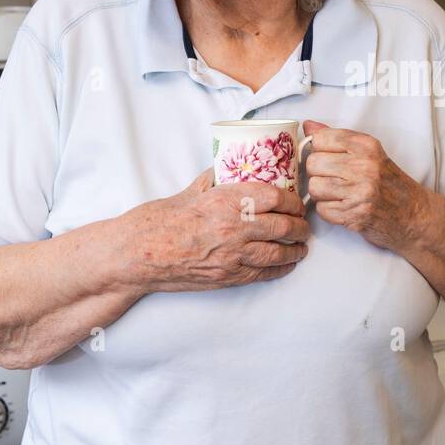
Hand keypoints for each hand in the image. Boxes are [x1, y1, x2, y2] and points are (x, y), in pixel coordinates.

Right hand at [125, 169, 309, 291]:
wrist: (140, 253)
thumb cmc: (161, 220)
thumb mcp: (192, 190)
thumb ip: (216, 180)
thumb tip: (233, 167)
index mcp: (226, 200)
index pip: (276, 197)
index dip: (293, 201)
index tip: (297, 203)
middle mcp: (234, 227)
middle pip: (283, 226)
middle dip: (300, 226)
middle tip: (304, 225)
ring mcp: (233, 255)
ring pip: (278, 253)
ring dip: (296, 249)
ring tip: (302, 246)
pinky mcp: (227, 277)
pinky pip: (263, 274)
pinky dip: (280, 269)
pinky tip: (287, 265)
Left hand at [303, 120, 433, 252]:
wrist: (413, 214)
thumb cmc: (389, 183)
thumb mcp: (369, 153)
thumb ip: (338, 138)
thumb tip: (308, 126)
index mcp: (367, 146)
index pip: (321, 139)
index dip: (318, 150)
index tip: (328, 157)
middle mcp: (364, 166)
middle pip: (313, 163)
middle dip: (318, 173)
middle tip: (333, 178)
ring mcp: (360, 192)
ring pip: (314, 187)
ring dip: (322, 194)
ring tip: (338, 194)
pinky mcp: (355, 215)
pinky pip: (322, 210)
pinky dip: (329, 211)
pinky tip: (344, 207)